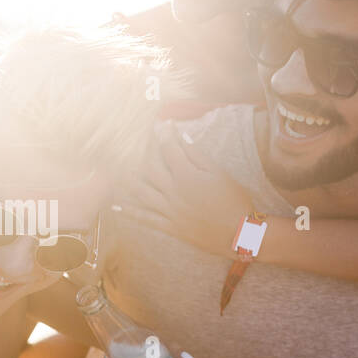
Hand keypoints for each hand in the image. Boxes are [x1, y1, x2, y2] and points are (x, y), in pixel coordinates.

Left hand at [116, 121, 252, 259]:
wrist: (240, 233)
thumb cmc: (234, 200)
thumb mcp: (219, 173)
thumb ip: (197, 155)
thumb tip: (182, 138)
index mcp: (187, 176)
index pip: (169, 149)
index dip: (164, 134)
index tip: (161, 124)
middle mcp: (174, 192)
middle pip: (150, 168)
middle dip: (143, 153)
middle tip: (137, 144)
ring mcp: (169, 210)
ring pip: (142, 192)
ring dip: (128, 180)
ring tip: (117, 170)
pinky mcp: (170, 226)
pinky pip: (146, 219)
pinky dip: (131, 212)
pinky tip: (117, 205)